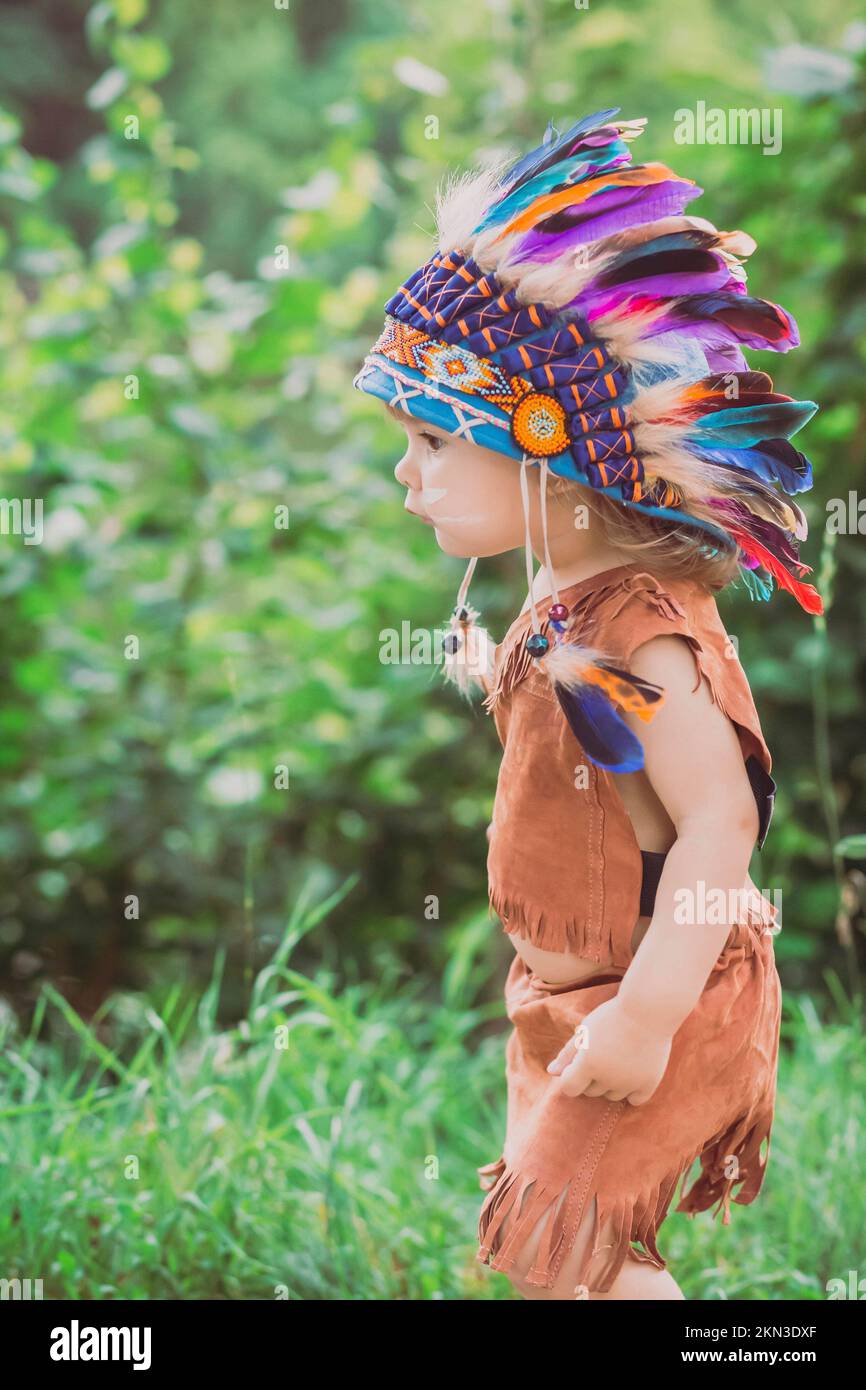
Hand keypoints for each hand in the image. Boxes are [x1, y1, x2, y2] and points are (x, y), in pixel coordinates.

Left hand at [546, 997, 672, 1104]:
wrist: (649, 1009)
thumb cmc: (613, 1017)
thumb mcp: (585, 1031)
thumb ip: (567, 1054)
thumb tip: (551, 1072)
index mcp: (587, 1064)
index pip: (569, 1088)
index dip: (571, 1077)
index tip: (579, 1064)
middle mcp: (607, 1077)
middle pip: (591, 1092)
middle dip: (592, 1077)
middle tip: (604, 1054)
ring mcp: (629, 1083)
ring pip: (612, 1096)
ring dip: (611, 1084)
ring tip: (619, 1060)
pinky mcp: (649, 1084)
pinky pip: (634, 1100)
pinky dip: (632, 1091)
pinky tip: (633, 1072)